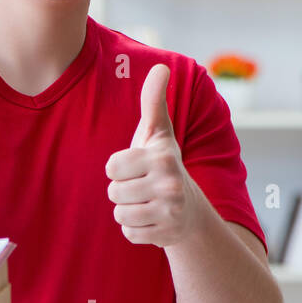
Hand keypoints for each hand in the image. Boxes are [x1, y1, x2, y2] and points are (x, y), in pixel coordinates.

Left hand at [105, 63, 202, 247]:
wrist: (189, 208)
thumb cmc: (163, 163)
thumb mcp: (158, 132)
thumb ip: (154, 101)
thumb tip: (160, 67)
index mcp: (162, 158)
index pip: (111, 166)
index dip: (118, 167)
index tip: (137, 166)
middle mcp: (170, 185)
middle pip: (113, 192)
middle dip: (123, 190)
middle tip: (143, 186)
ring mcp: (170, 212)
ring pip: (119, 214)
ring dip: (127, 209)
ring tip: (146, 201)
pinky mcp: (166, 235)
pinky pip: (129, 233)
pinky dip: (135, 228)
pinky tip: (151, 218)